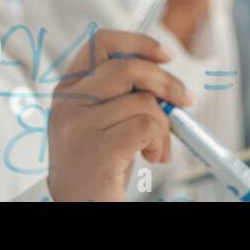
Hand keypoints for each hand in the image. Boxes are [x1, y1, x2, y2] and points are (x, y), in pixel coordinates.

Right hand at [46, 29, 193, 201]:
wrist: (79, 207)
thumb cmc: (96, 166)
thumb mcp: (101, 121)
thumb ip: (122, 93)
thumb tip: (164, 77)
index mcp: (67, 90)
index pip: (101, 43)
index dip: (138, 42)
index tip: (165, 55)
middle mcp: (67, 104)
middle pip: (128, 68)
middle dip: (166, 82)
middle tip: (183, 100)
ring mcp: (78, 126)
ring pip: (143, 101)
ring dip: (163, 127)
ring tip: (156, 148)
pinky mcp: (96, 150)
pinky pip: (147, 127)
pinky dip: (160, 142)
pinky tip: (151, 157)